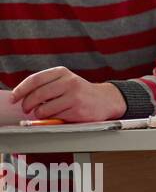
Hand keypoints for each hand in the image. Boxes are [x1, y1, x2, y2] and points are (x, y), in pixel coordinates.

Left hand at [11, 68, 127, 121]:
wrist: (106, 100)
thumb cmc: (80, 92)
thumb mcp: (65, 81)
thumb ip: (46, 85)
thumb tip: (21, 96)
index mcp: (63, 72)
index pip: (35, 80)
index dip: (20, 90)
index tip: (14, 98)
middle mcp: (69, 82)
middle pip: (37, 95)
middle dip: (27, 105)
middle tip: (27, 109)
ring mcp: (75, 96)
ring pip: (44, 109)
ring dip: (40, 114)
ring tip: (45, 112)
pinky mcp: (78, 111)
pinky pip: (55, 118)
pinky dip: (53, 119)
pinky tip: (59, 115)